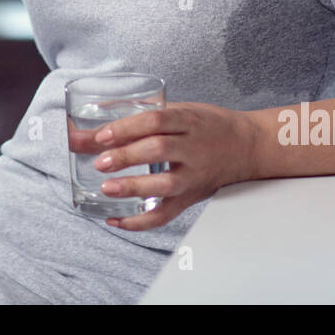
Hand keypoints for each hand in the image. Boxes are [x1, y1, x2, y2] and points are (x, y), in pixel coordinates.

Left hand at [91, 101, 258, 230]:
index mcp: (188, 120)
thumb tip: (88, 130)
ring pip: (165, 184)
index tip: (102, 135)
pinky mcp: (191, 198)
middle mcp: (192, 148)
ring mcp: (193, 175)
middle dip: (126, 156)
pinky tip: (116, 220)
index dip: (127, 127)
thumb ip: (138, 118)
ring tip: (107, 188)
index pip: (155, 121)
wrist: (246, 146)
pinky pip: (166, 215)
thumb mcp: (178, 112)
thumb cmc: (206, 125)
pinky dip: (139, 222)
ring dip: (133, 188)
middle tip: (100, 161)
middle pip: (158, 150)